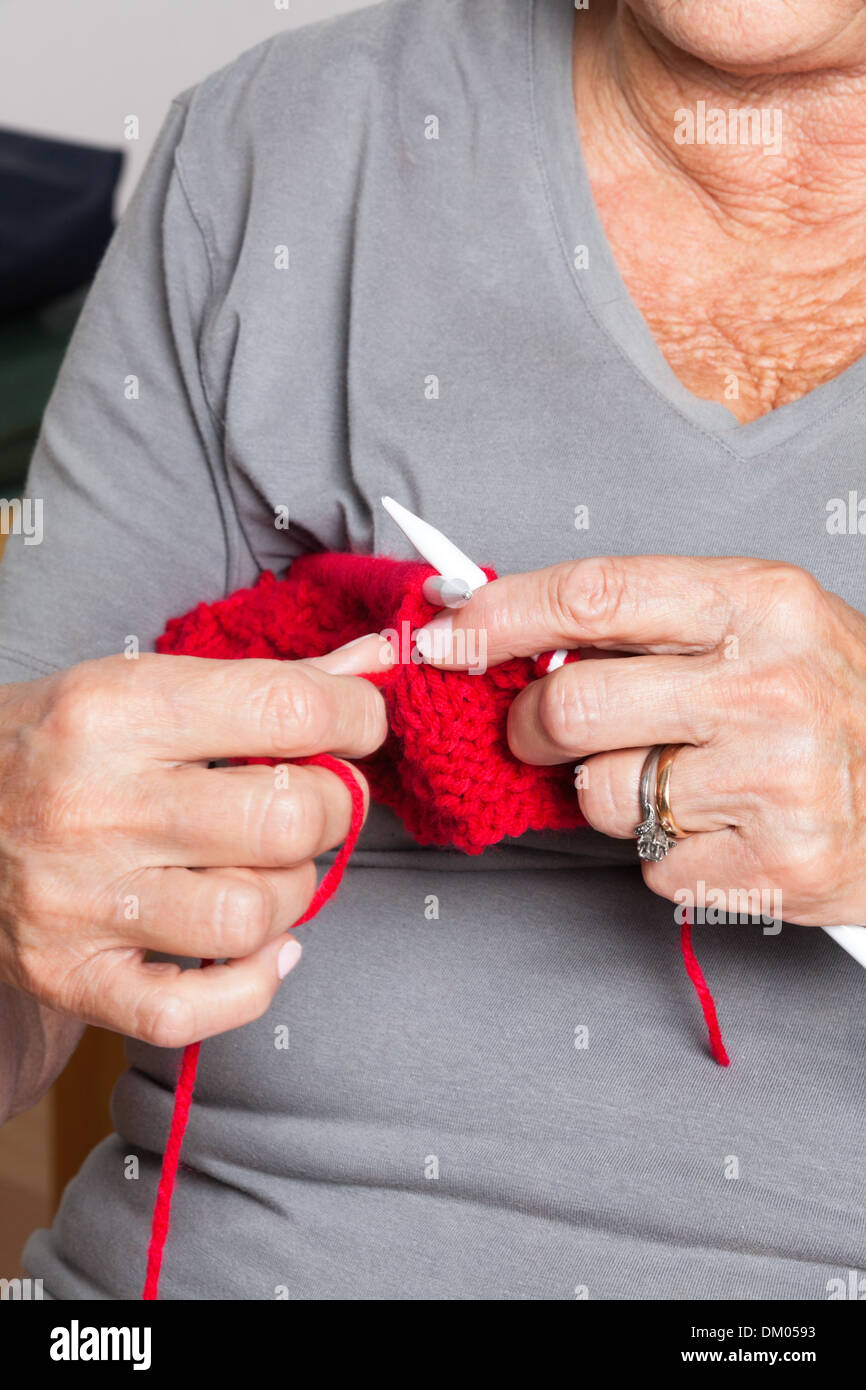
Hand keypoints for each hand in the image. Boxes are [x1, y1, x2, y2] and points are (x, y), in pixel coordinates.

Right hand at [0, 636, 389, 1045]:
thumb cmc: (58, 744)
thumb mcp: (144, 687)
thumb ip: (266, 683)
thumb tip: (376, 664)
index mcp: (116, 710)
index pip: (287, 707)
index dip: (356, 716)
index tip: (359, 724)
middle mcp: (95, 804)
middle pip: (284, 818)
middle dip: (331, 808)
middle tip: (313, 800)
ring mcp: (79, 900)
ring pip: (252, 916)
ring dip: (292, 893)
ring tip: (270, 868)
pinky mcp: (70, 976)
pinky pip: (192, 1008)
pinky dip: (251, 984)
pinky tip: (259, 947)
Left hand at [416, 556, 865, 925]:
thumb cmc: (831, 701)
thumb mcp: (758, 626)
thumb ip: (645, 624)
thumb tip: (500, 627)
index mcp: (759, 602)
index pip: (594, 596)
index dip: (499, 618)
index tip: (441, 638)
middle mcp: (770, 684)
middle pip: (570, 706)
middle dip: (530, 728)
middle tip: (542, 734)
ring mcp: (778, 779)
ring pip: (602, 796)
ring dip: (614, 796)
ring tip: (683, 783)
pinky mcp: (780, 865)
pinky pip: (653, 867)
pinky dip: (669, 856)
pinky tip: (725, 831)